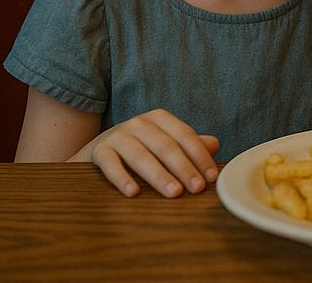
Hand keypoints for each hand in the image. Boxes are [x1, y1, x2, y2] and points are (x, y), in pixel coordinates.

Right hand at [76, 108, 219, 197]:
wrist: (97, 150)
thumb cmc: (140, 148)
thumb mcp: (164, 143)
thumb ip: (189, 145)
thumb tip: (215, 145)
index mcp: (160, 118)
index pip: (185, 136)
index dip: (200, 156)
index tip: (211, 178)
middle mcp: (139, 123)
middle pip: (166, 146)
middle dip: (184, 168)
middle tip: (197, 189)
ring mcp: (117, 135)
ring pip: (141, 156)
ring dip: (159, 175)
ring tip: (174, 192)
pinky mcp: (99, 150)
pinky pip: (111, 165)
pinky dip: (122, 179)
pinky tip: (133, 193)